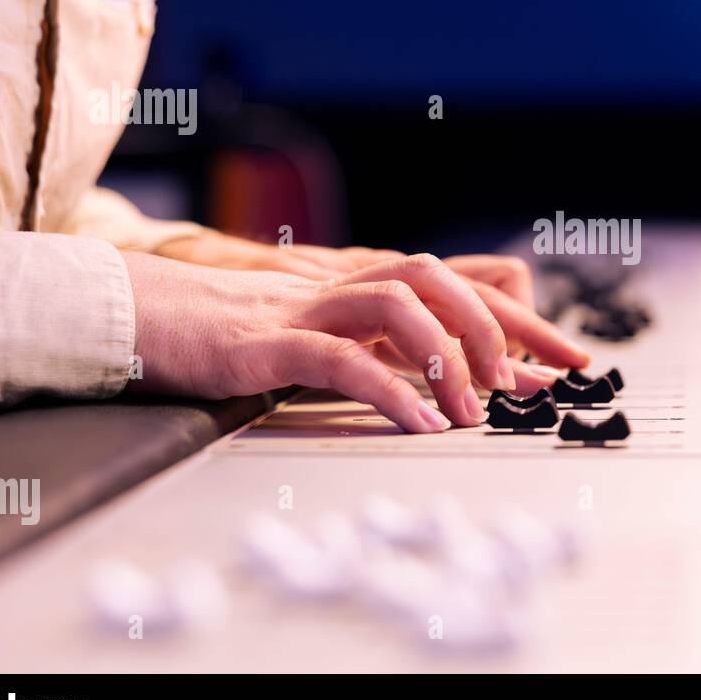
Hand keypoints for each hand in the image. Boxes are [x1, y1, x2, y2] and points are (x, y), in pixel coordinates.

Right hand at [154, 234, 588, 391]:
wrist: (132, 312)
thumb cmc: (227, 329)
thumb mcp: (322, 330)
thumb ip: (383, 344)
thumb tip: (454, 376)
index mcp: (358, 283)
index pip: (459, 281)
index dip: (520, 315)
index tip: (567, 359)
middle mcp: (339, 284)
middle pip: (441, 278)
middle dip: (500, 327)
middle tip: (527, 386)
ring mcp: (301, 306)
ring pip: (395, 302)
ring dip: (445, 355)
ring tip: (471, 410)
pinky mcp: (261, 341)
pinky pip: (338, 356)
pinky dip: (386, 388)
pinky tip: (417, 422)